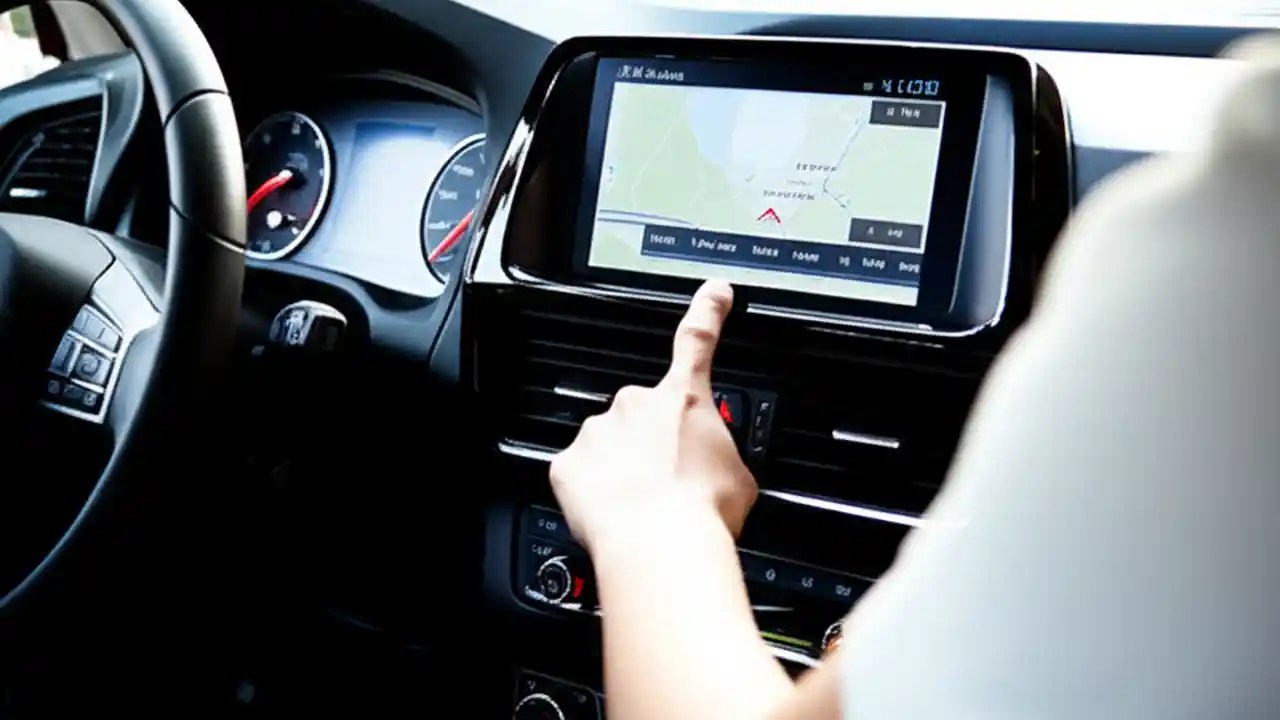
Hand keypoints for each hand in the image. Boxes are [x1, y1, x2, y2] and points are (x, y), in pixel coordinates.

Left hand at [549, 280, 757, 554]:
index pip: (698, 342)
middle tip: (668, 486)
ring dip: (622, 470)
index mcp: (684, 400)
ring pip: (607, 446)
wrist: (658, 546)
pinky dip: (593, 494)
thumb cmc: (703, 513)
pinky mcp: (567, 464)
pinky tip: (614, 515)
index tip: (713, 291)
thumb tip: (717, 469)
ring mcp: (597, 432)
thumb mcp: (740, 477)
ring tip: (643, 510)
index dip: (707, 312)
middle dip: (652, 444)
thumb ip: (722, 456)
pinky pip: (579, 475)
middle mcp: (636, 404)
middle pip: (643, 416)